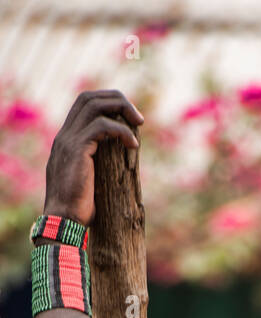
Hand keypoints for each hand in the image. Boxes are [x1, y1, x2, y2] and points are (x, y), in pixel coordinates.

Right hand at [43, 89, 143, 226]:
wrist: (64, 220)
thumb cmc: (79, 208)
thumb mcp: (88, 180)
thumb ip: (95, 165)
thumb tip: (117, 163)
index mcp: (66, 140)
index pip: (83, 105)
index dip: (108, 104)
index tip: (129, 118)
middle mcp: (65, 135)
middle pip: (89, 97)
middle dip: (117, 100)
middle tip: (138, 118)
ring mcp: (69, 140)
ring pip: (95, 105)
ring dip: (121, 109)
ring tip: (139, 125)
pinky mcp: (77, 149)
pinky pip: (102, 126)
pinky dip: (121, 131)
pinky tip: (133, 146)